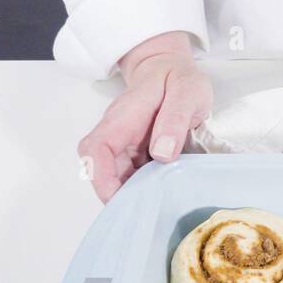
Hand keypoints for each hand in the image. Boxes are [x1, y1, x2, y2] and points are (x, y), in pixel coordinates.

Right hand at [77, 32, 211, 202]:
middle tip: (144, 214)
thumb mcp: (187, 91)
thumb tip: (162, 154)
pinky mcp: (135, 153)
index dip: (101, 177)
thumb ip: (175, 119)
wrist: (170, 68)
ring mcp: (124, 145)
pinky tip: (162, 198)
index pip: (96, 149)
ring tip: (156, 210)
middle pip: (102, 170)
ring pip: (117, 177)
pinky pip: (132, 176)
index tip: (119, 198)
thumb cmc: (177, 77)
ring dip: (132, 194)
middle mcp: (117, 134)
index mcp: (123, 118)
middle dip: (117, 195)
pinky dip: (143, 189)